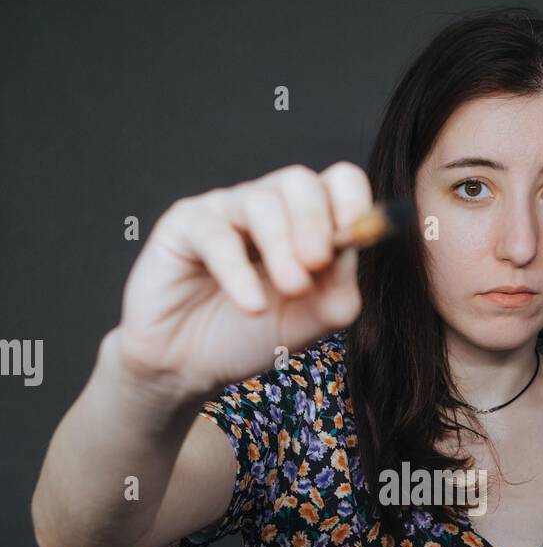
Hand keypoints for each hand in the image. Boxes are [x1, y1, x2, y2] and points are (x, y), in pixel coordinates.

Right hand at [117, 162, 371, 398]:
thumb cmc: (251, 336)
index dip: (352, 201)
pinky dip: (239, 271)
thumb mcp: (312, 320)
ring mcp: (225, 211)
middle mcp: (267, 208)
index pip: (338, 183)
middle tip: (318, 263)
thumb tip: (353, 249)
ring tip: (292, 290)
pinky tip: (252, 305)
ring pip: (260, 202)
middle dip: (315, 221)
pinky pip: (216, 233)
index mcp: (306, 223)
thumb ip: (341, 288)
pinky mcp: (184, 224)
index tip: (353, 237)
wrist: (191, 365)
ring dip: (282, 248)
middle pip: (299, 181)